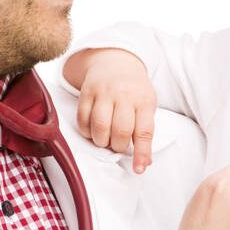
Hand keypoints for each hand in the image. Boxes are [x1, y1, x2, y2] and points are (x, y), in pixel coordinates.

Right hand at [67, 49, 156, 173]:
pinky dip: (87, 132)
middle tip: (118, 145)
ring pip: (99, 127)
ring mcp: (104, 92)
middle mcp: (124, 94)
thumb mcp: (147, 104)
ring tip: (105, 139)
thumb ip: (145, 131)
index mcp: (144, 100)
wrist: (115, 61)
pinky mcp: (86, 92)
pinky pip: (82, 120)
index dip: (142, 153)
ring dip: (101, 141)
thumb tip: (144, 162)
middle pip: (120, 131)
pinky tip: (93, 130)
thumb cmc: (134, 89)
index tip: (139, 169)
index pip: (144, 131)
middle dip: (118, 146)